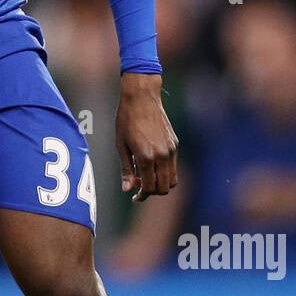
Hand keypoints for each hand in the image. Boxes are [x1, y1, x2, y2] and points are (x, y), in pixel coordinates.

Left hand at [115, 72, 178, 201]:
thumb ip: (126, 169)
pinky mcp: (175, 143)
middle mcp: (162, 155)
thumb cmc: (126, 120)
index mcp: (146, 157)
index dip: (142, 196)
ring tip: (146, 177)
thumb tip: (128, 189)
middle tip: (140, 187)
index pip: (149, 187)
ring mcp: (171, 150)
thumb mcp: (121, 146)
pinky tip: (151, 164)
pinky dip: (165, 172)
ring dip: (161, 184)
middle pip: (164, 188)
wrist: (141, 98)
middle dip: (152, 192)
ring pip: (172, 179)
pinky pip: (173, 166)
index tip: (134, 196)